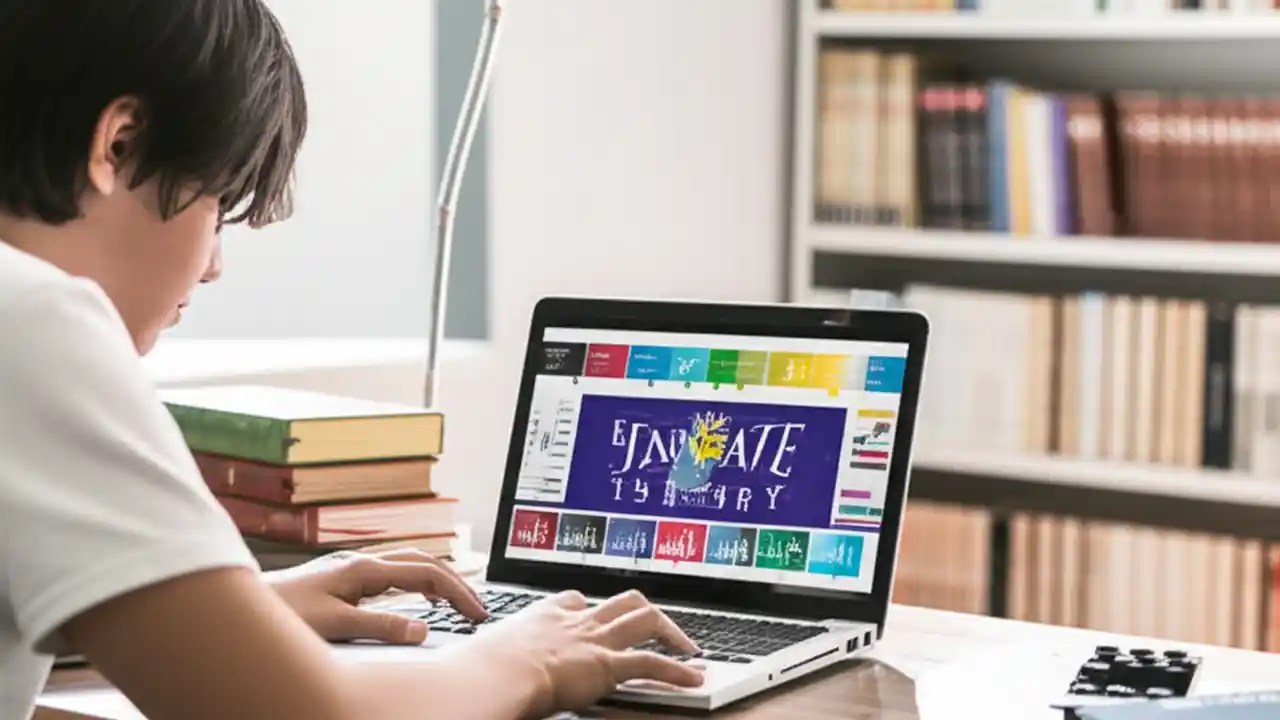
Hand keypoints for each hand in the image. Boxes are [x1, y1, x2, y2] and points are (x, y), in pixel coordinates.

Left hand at [265, 550, 486, 644]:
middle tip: (478, 611)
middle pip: (424, 563)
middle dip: (456, 584)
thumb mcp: (333, 625)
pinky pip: (394, 576)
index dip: (458, 592)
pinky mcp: (345, 580)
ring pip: (410, 566)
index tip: (478, 614)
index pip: (427, 573)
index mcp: (364, 568)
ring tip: (458, 604)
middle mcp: (362, 563)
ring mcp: (353, 570)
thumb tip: (423, 629)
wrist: (241, 606)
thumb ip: (379, 627)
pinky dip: (418, 586)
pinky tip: (418, 602)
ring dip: (438, 582)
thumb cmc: (281, 614)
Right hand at [458, 589, 703, 716]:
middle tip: (658, 625)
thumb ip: (487, 660)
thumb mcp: (483, 656)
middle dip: (644, 610)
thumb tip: (464, 676)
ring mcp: (594, 639)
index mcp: (544, 614)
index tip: (593, 615)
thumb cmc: (480, 668)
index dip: (589, 607)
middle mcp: (575, 620)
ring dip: (672, 633)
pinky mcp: (607, 663)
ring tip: (688, 649)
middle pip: (622, 600)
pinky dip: (678, 671)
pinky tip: (693, 678)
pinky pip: (653, 663)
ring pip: (646, 618)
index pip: (575, 599)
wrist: (495, 673)